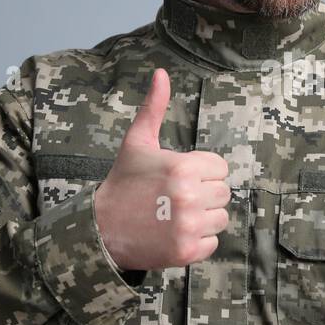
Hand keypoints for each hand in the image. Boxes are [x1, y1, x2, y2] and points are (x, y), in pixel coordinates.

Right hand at [92, 68, 231, 271]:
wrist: (101, 228)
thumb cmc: (123, 182)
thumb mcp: (137, 142)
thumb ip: (153, 108)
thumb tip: (161, 73)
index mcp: (183, 167)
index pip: (220, 168)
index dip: (201, 172)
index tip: (178, 178)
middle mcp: (189, 196)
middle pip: (223, 193)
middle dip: (203, 195)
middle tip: (174, 198)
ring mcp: (189, 226)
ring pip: (220, 219)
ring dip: (202, 218)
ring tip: (174, 216)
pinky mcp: (187, 251)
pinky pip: (212, 243)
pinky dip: (197, 241)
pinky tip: (174, 233)